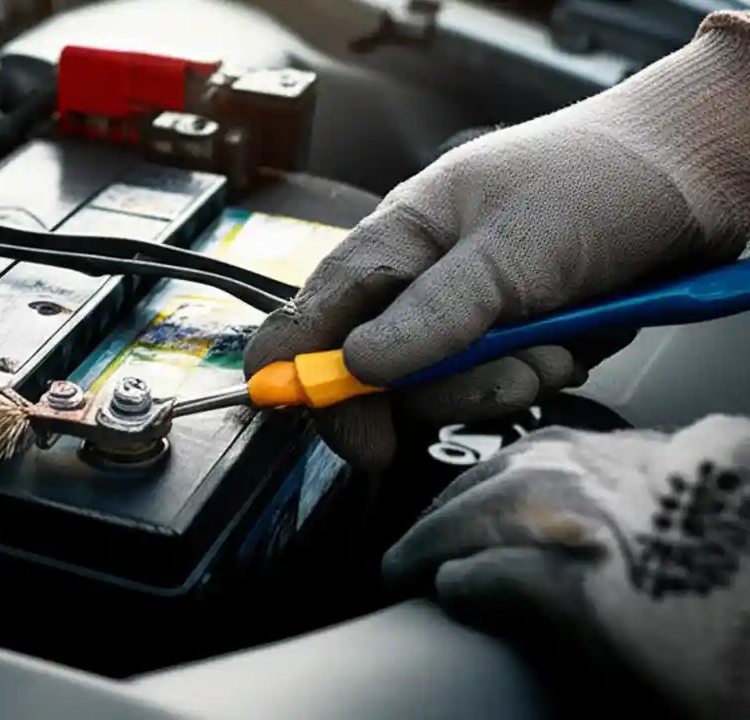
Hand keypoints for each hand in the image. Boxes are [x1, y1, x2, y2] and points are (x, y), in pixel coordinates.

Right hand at [244, 20, 749, 470]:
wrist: (696, 174)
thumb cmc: (595, 181)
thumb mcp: (510, 250)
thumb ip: (432, 315)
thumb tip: (356, 367)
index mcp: (395, 241)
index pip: (313, 315)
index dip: (301, 370)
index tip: (321, 418)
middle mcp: (419, 281)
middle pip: (376, 373)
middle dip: (436, 391)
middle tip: (501, 386)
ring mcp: (465, 311)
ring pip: (442, 388)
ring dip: (500, 382)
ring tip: (557, 349)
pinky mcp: (511, 335)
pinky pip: (497, 384)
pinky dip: (537, 374)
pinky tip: (574, 343)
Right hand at [382, 415, 749, 719]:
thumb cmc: (733, 653)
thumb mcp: (627, 654)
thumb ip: (537, 604)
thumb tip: (468, 582)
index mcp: (594, 555)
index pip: (476, 548)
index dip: (428, 562)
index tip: (404, 578)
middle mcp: (619, 495)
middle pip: (501, 491)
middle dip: (445, 522)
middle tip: (414, 551)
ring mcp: (657, 469)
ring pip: (545, 455)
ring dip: (489, 486)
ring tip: (460, 515)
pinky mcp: (698, 455)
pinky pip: (593, 446)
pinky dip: (549, 465)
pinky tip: (538, 483)